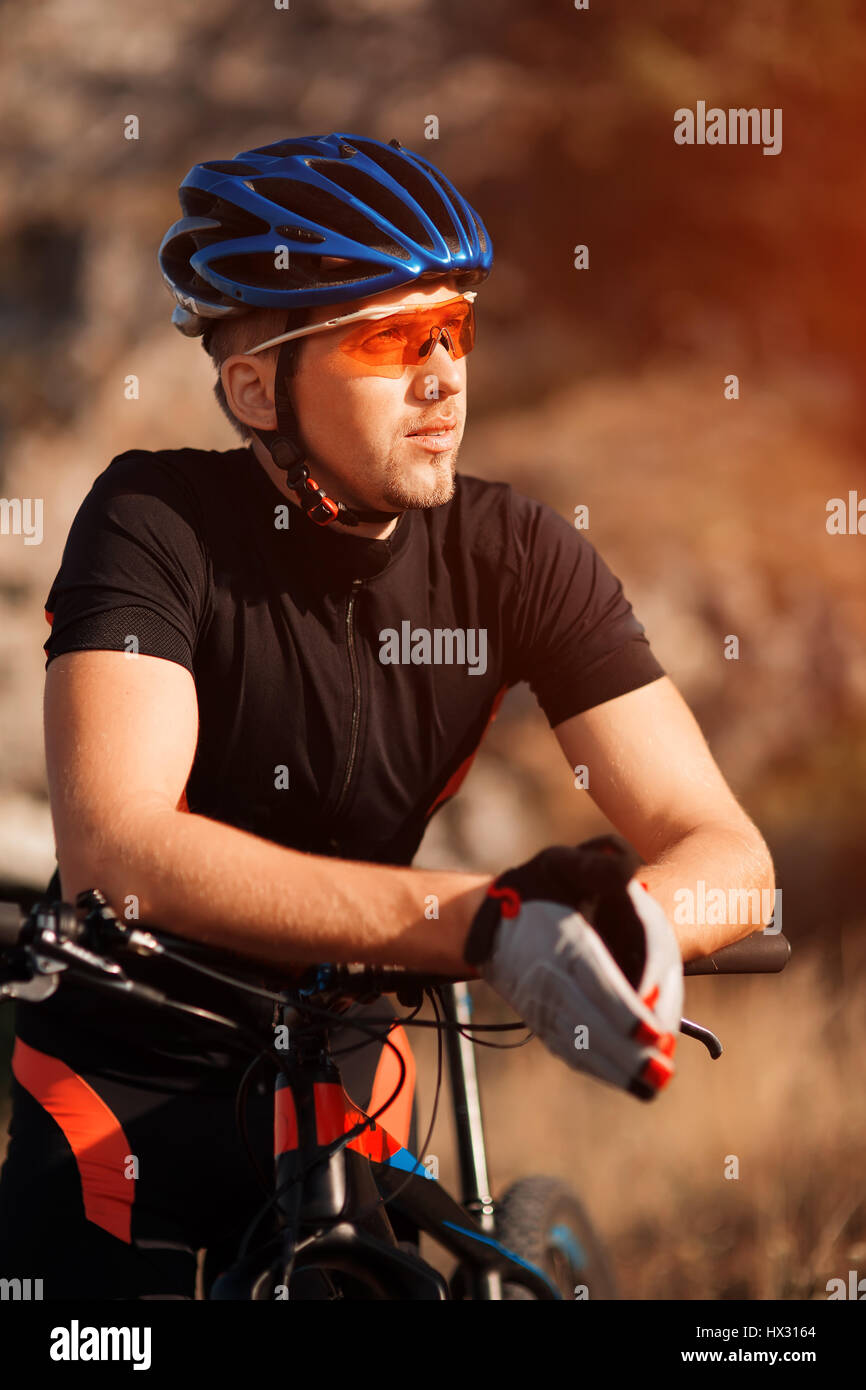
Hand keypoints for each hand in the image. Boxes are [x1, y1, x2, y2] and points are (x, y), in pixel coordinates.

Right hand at [463, 836, 683, 1099]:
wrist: (482, 920)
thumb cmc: (536, 888)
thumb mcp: (561, 864)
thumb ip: (596, 868)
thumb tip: (626, 872)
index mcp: (560, 940)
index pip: (593, 978)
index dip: (621, 1007)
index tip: (649, 1032)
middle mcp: (548, 976)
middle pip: (590, 1019)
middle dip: (626, 1049)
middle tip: (660, 1070)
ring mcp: (543, 1003)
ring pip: (581, 1042)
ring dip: (616, 1067)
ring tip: (651, 1086)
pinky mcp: (542, 1020)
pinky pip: (569, 1049)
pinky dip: (597, 1069)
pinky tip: (628, 1083)